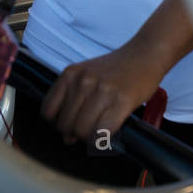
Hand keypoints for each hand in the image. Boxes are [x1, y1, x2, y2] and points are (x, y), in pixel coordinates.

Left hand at [42, 44, 165, 144]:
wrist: (144, 54)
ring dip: (89, 138)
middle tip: (87, 131)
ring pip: (82, 131)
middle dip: (74, 134)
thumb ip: (72, 101)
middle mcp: (83, 81)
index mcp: (70, 74)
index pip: (48, 111)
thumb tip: (67, 138)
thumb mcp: (86, 75)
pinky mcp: (122, 101)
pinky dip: (103, 139)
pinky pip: (103, 131)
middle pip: (65, 125)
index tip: (69, 125)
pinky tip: (109, 132)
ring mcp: (102, 90)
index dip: (57, 124)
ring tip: (99, 131)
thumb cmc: (116, 69)